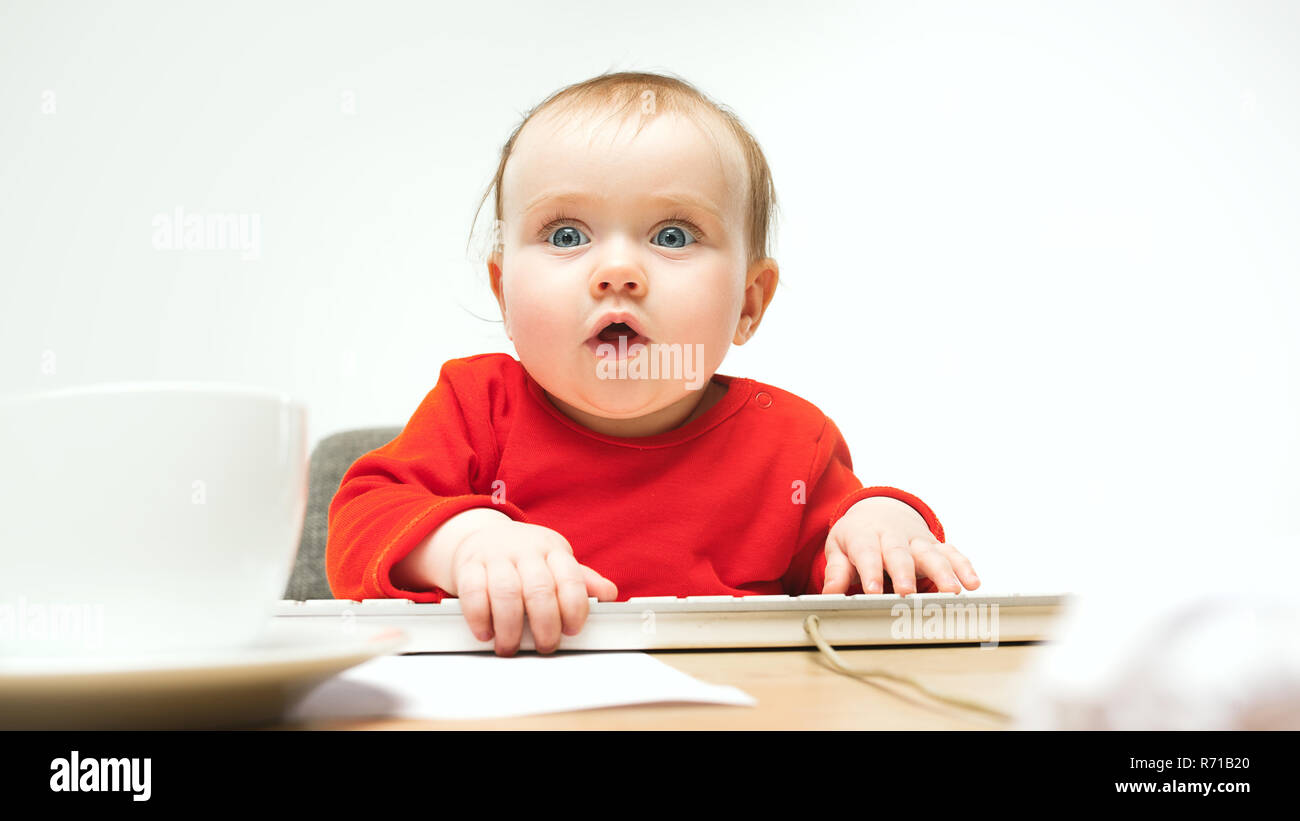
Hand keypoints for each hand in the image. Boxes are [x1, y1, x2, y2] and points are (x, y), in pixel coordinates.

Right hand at [449, 518, 618, 655]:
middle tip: (545, 646)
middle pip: (539, 589)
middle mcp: (525, 550)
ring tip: (511, 646)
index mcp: (552, 549)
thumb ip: (581, 580)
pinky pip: (472, 591)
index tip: (572, 630)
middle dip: (544, 625)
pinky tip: (486, 632)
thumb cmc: (525, 556)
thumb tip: (609, 594)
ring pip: (506, 592)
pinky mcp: (468, 565)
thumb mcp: (556, 562)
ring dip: (510, 627)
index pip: (570, 578)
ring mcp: (495, 556)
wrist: (482, 536)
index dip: (574, 608)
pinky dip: (479, 617)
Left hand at [821, 496, 979, 595]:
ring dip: (942, 572)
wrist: (879, 510)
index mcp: (865, 536)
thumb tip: (828, 595)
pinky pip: (953, 554)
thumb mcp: (839, 548)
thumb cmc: (857, 536)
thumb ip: (836, 571)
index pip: (866, 553)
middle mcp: (893, 537)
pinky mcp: (935, 546)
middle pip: (900, 553)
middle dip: (905, 572)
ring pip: (931, 554)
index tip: (872, 591)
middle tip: (908, 592)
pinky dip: (964, 567)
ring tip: (951, 591)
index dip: (869, 571)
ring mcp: (917, 541)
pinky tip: (973, 583)